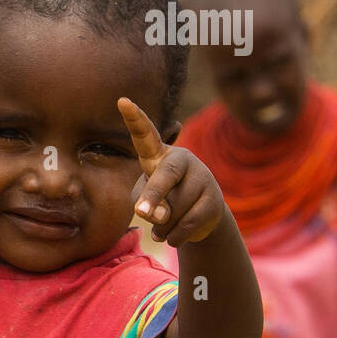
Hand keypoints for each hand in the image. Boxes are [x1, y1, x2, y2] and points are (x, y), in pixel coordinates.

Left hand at [118, 97, 224, 246]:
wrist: (199, 217)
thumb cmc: (161, 200)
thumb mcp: (143, 199)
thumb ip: (145, 203)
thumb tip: (161, 215)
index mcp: (159, 155)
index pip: (145, 136)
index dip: (134, 119)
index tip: (121, 101)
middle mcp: (183, 160)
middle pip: (165, 177)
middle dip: (153, 196)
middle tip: (141, 213)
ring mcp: (202, 178)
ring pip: (175, 208)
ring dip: (163, 226)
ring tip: (164, 224)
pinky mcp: (215, 200)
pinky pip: (189, 223)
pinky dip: (175, 236)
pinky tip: (173, 236)